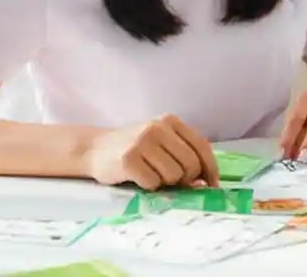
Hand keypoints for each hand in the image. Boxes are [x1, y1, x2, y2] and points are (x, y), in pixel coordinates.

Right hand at [85, 113, 218, 190]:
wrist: (94, 148)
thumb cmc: (134, 148)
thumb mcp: (161, 142)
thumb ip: (183, 153)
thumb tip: (205, 182)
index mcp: (170, 121)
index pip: (201, 146)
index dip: (210, 168)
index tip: (211, 184)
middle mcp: (158, 128)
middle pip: (191, 164)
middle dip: (186, 179)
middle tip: (173, 180)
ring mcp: (142, 142)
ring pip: (174, 176)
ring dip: (166, 183)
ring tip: (152, 174)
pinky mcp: (128, 159)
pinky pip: (153, 183)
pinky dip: (149, 186)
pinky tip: (138, 177)